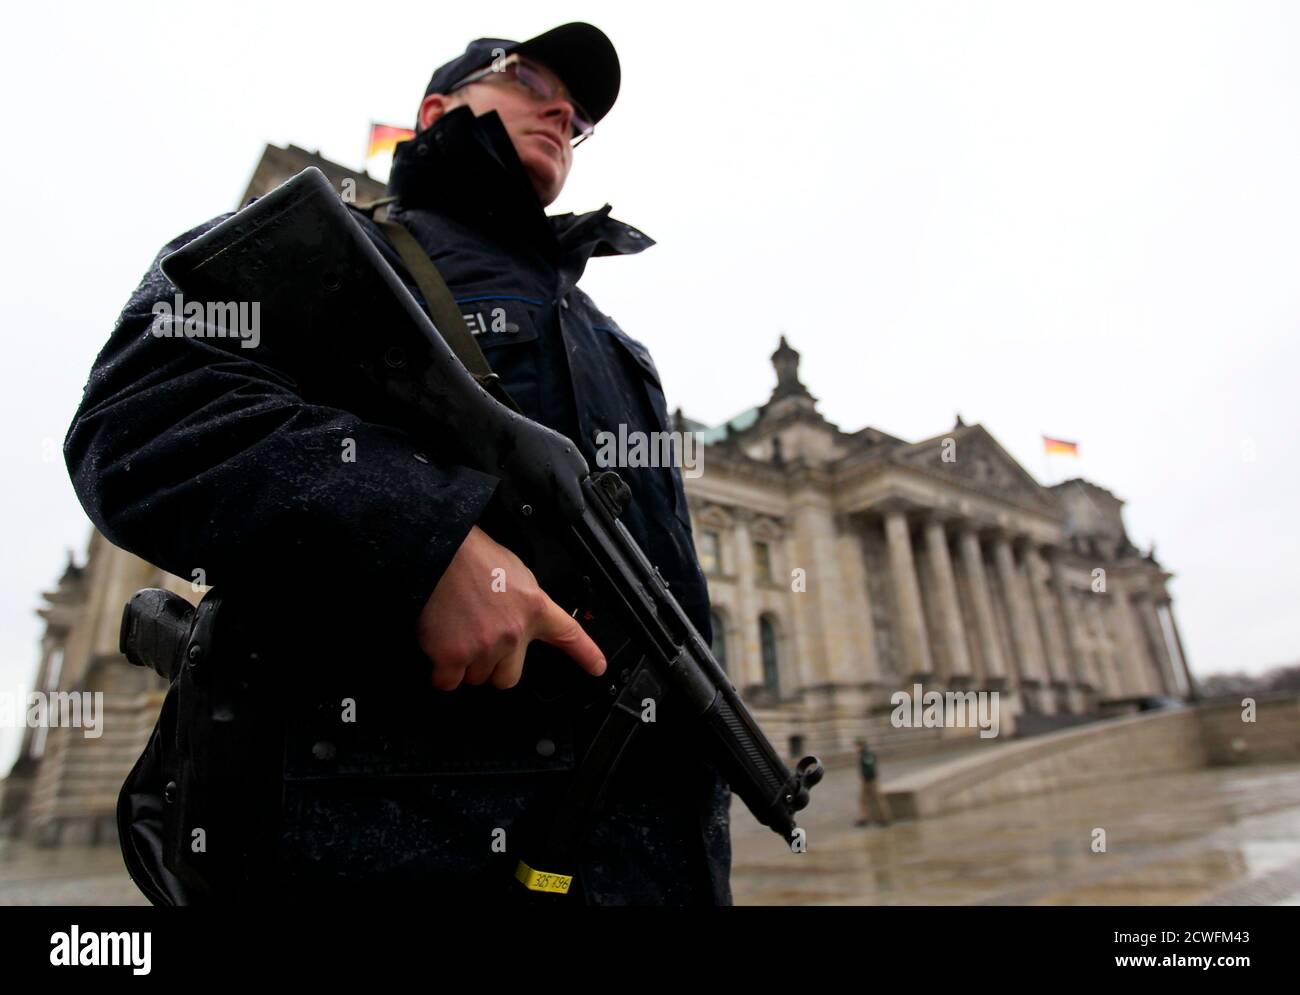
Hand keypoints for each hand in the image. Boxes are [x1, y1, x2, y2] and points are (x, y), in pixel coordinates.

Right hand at [415, 525, 606, 689]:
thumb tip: (520, 617)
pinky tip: (439, 645)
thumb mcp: (515, 571)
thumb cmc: (471, 556)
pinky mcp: (454, 656)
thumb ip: (524, 602)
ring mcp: (485, 647)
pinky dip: (441, 671)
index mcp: (534, 608)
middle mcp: (514, 633)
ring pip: (476, 678)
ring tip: (456, 630)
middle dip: (494, 667)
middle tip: (478, 641)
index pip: (569, 634)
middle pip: (508, 677)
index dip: (586, 655)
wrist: (439, 551)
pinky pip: (448, 682)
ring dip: (465, 663)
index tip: (597, 668)